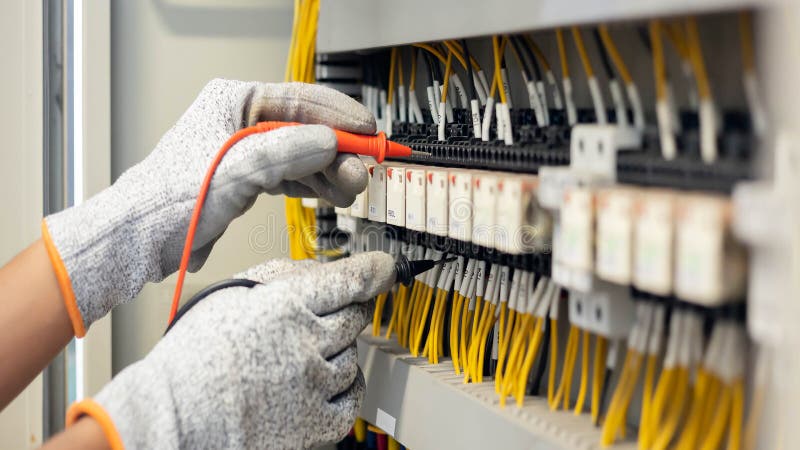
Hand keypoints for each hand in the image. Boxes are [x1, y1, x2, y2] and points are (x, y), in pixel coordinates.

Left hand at [42, 80, 374, 335]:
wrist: (141, 239)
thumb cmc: (169, 198)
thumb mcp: (236, 170)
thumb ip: (286, 152)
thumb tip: (330, 141)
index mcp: (235, 101)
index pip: (300, 101)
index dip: (338, 116)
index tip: (368, 132)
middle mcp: (243, 122)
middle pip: (306, 130)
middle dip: (338, 152)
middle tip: (362, 171)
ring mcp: (246, 151)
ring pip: (302, 155)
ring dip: (329, 172)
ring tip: (352, 188)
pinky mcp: (247, 179)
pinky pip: (291, 175)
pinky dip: (314, 184)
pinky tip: (332, 193)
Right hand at [65, 252, 394, 449]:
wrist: (174, 416)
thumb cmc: (195, 356)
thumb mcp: (232, 296)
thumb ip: (283, 278)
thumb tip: (323, 272)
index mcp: (284, 305)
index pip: (349, 280)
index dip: (373, 271)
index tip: (384, 268)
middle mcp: (306, 343)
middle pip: (355, 318)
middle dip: (344, 314)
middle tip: (318, 323)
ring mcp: (314, 385)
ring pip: (353, 358)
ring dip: (336, 354)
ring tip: (298, 361)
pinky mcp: (316, 425)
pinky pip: (351, 400)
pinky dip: (342, 390)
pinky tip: (320, 385)